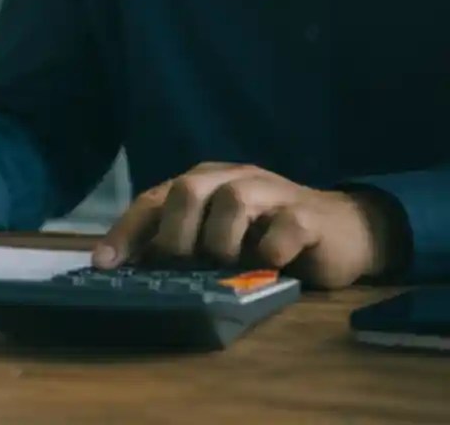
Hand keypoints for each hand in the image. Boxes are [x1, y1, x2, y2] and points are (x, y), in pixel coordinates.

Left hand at [93, 162, 396, 288]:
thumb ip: (178, 247)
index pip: (152, 199)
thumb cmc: (266, 237)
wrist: (344, 231)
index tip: (105, 263)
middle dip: (175, 234)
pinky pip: (285, 228)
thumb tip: (127, 271)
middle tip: (182, 263)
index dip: (126, 231)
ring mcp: (273, 192)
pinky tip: (271, 264)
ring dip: (222, 242)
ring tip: (229, 264)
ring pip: (233, 201)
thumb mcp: (215, 240)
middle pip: (187, 190)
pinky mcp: (309, 215)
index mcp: (202, 182)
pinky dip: (271, 251)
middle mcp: (232, 178)